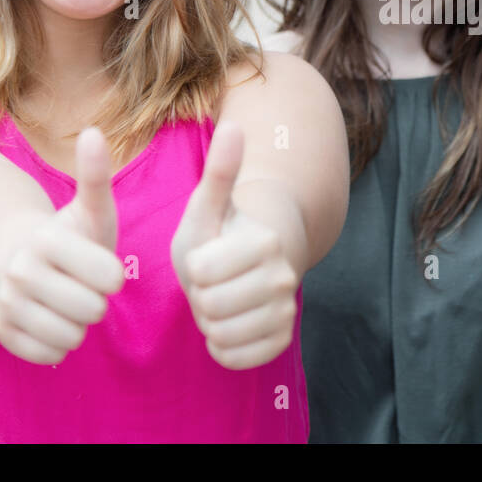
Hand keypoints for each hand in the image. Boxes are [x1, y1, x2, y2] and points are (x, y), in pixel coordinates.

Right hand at [0, 127, 124, 364]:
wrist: (25, 258)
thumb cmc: (72, 235)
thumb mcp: (90, 208)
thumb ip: (95, 176)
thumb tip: (92, 131)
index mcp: (46, 239)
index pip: (108, 278)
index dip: (114, 278)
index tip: (105, 268)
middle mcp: (19, 270)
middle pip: (90, 311)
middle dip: (98, 303)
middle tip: (87, 288)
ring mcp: (5, 300)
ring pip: (69, 337)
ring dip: (79, 326)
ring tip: (71, 303)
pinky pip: (46, 355)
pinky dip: (57, 345)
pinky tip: (53, 321)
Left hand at [171, 122, 299, 369]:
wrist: (249, 264)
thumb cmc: (220, 233)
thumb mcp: (207, 205)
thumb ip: (220, 172)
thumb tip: (234, 124)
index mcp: (265, 240)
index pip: (203, 273)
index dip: (194, 267)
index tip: (206, 255)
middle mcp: (284, 276)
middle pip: (211, 306)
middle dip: (200, 296)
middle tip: (210, 282)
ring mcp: (287, 309)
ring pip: (222, 334)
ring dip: (210, 321)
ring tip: (219, 299)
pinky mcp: (282, 338)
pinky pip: (236, 357)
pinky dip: (223, 346)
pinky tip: (228, 323)